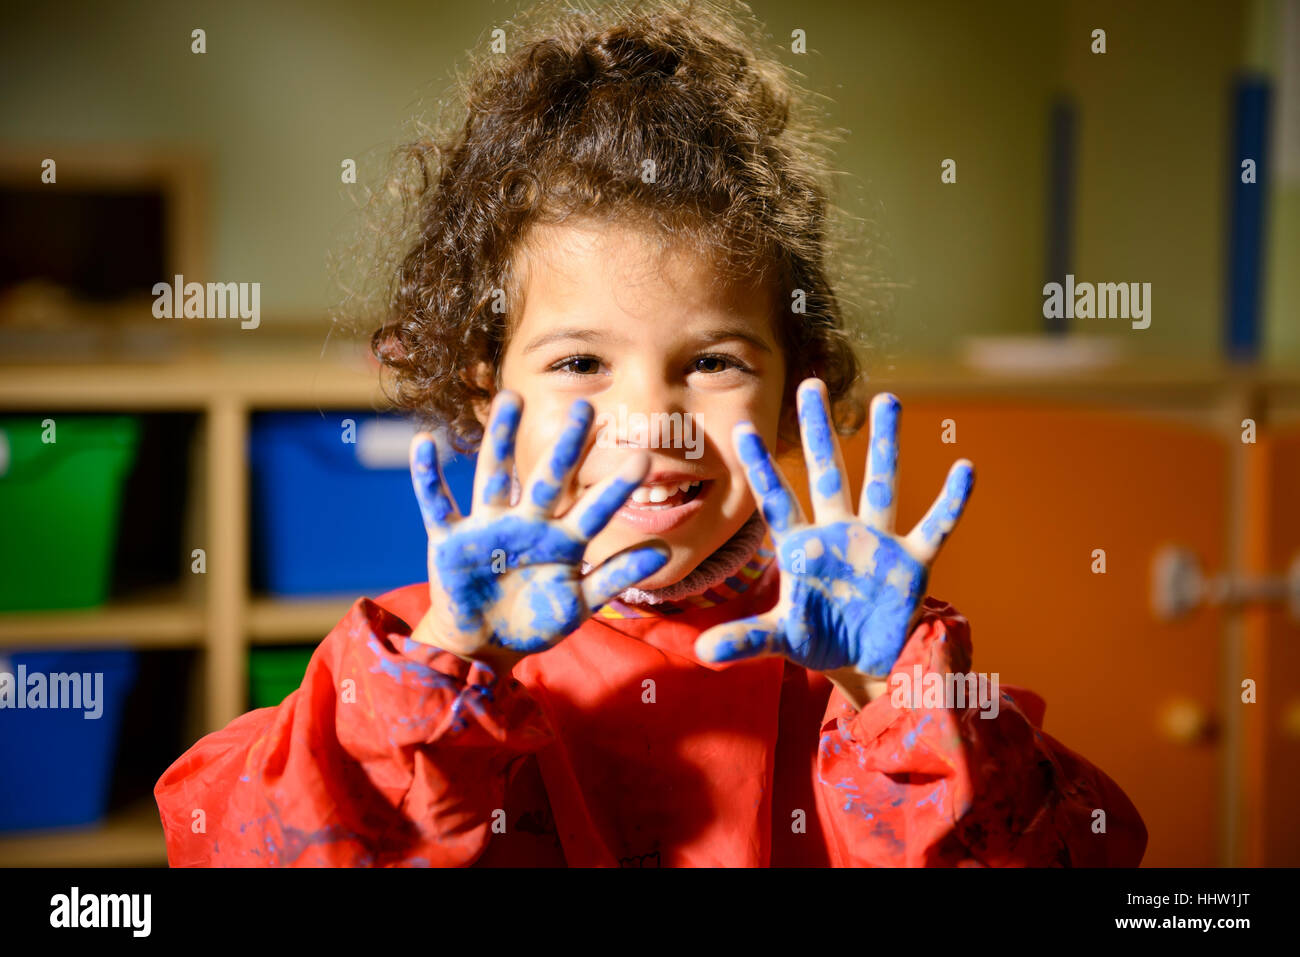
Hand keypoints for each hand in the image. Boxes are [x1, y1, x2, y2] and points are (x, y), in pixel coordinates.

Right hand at [408, 391, 669, 674]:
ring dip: (500, 440)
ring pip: (494, 476)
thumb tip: (666, 551)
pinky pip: (437, 505)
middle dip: (566, 445)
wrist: (485, 646)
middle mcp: (527, 523)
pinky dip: (427, 477)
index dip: (616, 487)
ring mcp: (488, 528)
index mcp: (561, 539)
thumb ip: (616, 576)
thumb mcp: (578, 602)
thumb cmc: (535, 621)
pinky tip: (425, 443)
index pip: (594, 508)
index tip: (643, 457)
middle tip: (586, 407)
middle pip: (549, 478)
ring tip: (510, 399)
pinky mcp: (450, 541)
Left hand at [695, 378, 973, 689]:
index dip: (761, 467)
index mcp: (802, 548)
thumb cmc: (819, 641)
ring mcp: (877, 543)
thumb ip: (745, 639)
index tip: (743, 427)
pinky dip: (951, 501)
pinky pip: (935, 527)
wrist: (865, 663)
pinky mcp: (912, 563)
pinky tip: (964, 467)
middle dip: (821, 431)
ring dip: (885, 444)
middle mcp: (838, 534)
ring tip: (886, 398)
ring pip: (881, 484)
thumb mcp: (780, 639)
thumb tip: (703, 652)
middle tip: (812, 383)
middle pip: (828, 473)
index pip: (776, 500)